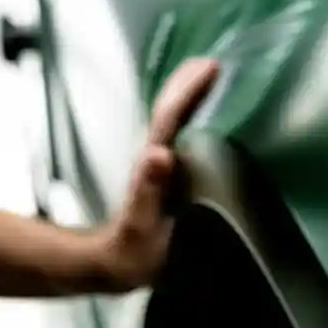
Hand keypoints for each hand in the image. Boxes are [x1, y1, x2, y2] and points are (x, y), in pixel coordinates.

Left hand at [98, 57, 218, 291]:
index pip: (171, 119)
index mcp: (155, 166)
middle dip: (188, 84)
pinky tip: (205, 115)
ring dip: (189, 94)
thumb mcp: (139, 227)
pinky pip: (180, 136)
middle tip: (212, 61)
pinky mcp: (167, 177)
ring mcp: (160, 166)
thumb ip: (147, 193)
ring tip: (209, 74)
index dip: (190, 92)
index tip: (211, 68)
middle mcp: (157, 158)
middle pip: (171, 111)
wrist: (115, 266)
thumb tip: (159, 153)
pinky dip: (191, 116)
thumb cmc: (130, 252)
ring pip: (174, 120)